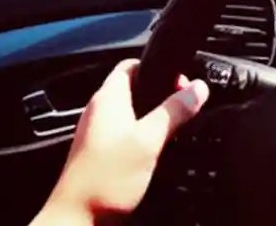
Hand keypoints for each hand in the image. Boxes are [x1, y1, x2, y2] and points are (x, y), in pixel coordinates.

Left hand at [31, 59, 209, 224]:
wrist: (77, 219)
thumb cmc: (106, 179)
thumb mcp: (149, 140)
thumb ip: (175, 111)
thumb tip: (199, 88)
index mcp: (107, 98)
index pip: (132, 64)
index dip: (159, 68)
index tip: (182, 83)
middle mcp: (99, 111)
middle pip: (134, 88)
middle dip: (161, 95)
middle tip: (183, 109)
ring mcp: (96, 133)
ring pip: (131, 112)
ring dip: (153, 117)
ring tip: (172, 131)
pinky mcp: (99, 154)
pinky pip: (125, 134)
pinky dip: (142, 136)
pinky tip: (155, 152)